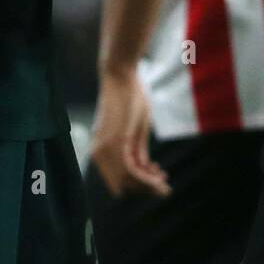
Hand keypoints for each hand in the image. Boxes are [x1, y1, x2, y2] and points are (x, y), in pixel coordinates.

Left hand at [90, 69, 169, 197]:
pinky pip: (129, 170)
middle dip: (145, 190)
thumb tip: (144, 170)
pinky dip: (145, 177)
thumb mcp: (135, 129)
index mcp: (101, 150)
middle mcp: (98, 153)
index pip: (118, 180)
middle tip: (164, 188)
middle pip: (122, 185)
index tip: (158, 182)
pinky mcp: (114, 142)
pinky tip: (158, 174)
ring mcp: (104, 149)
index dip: (139, 186)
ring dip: (147, 185)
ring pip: (127, 181)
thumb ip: (137, 150)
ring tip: (164, 183)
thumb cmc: (129, 97)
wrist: (121, 74)